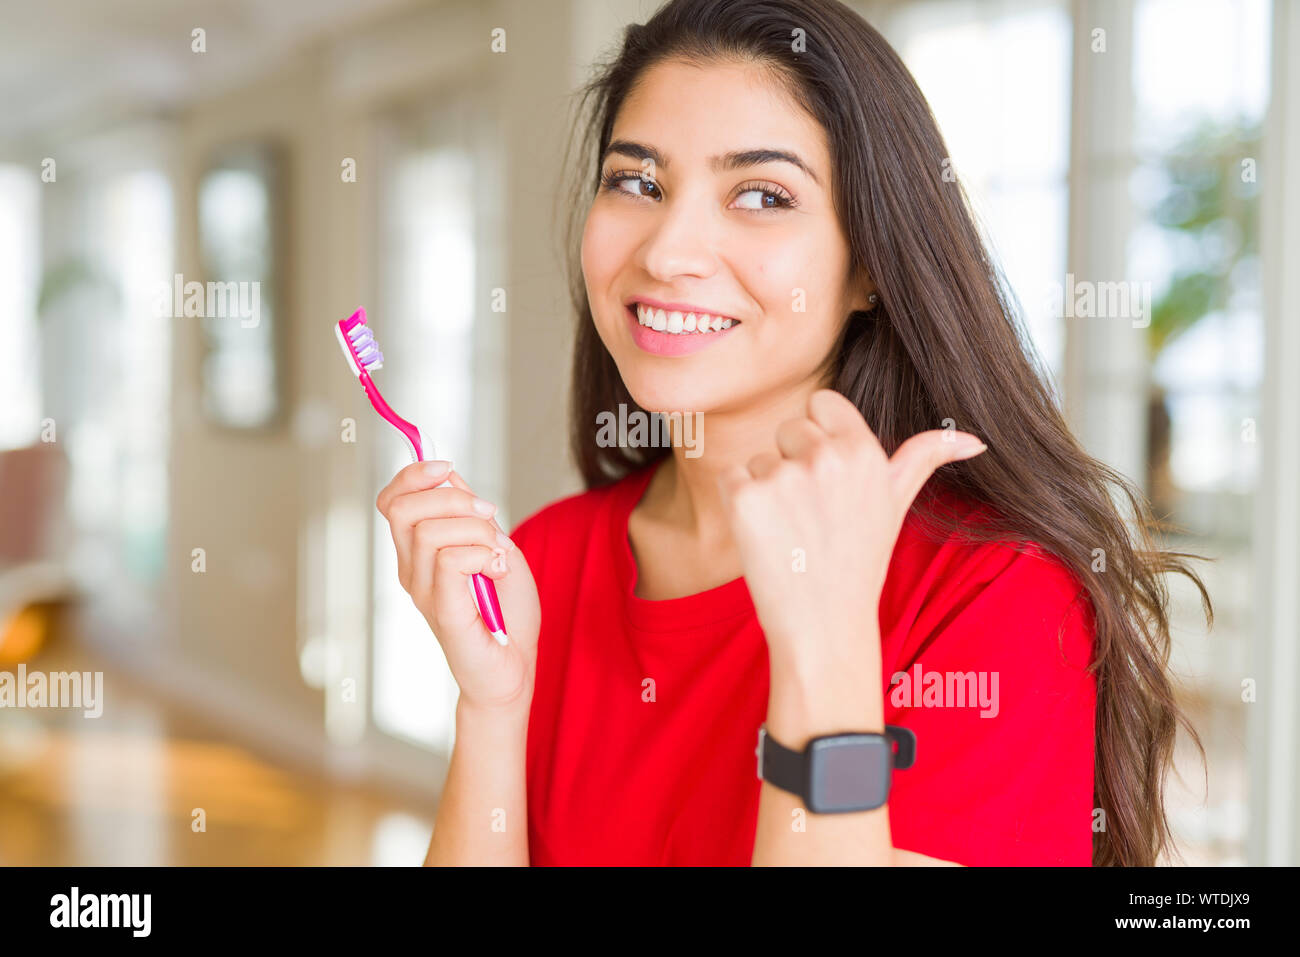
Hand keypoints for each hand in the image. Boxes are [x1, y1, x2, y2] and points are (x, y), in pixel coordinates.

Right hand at [376, 461, 541, 713]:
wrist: (512, 667)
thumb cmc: (505, 613)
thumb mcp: (494, 545)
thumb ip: (469, 514)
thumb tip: (448, 475)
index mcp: (417, 552)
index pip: (392, 500)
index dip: (414, 474)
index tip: (449, 468)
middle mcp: (410, 569)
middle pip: (402, 508)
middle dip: (452, 497)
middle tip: (490, 517)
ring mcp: (422, 591)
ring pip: (430, 531)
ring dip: (477, 531)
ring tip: (498, 555)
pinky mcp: (442, 610)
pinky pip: (451, 561)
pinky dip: (483, 555)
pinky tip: (497, 571)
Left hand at [717, 389, 986, 671]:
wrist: (824, 624)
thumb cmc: (859, 563)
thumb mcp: (897, 504)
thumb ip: (926, 458)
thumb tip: (974, 439)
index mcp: (863, 450)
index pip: (823, 402)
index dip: (821, 438)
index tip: (829, 479)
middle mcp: (824, 457)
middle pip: (789, 428)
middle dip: (794, 464)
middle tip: (813, 515)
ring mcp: (782, 476)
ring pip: (760, 458)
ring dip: (768, 490)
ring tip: (793, 532)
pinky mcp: (745, 497)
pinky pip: (732, 478)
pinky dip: (741, 506)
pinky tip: (767, 537)